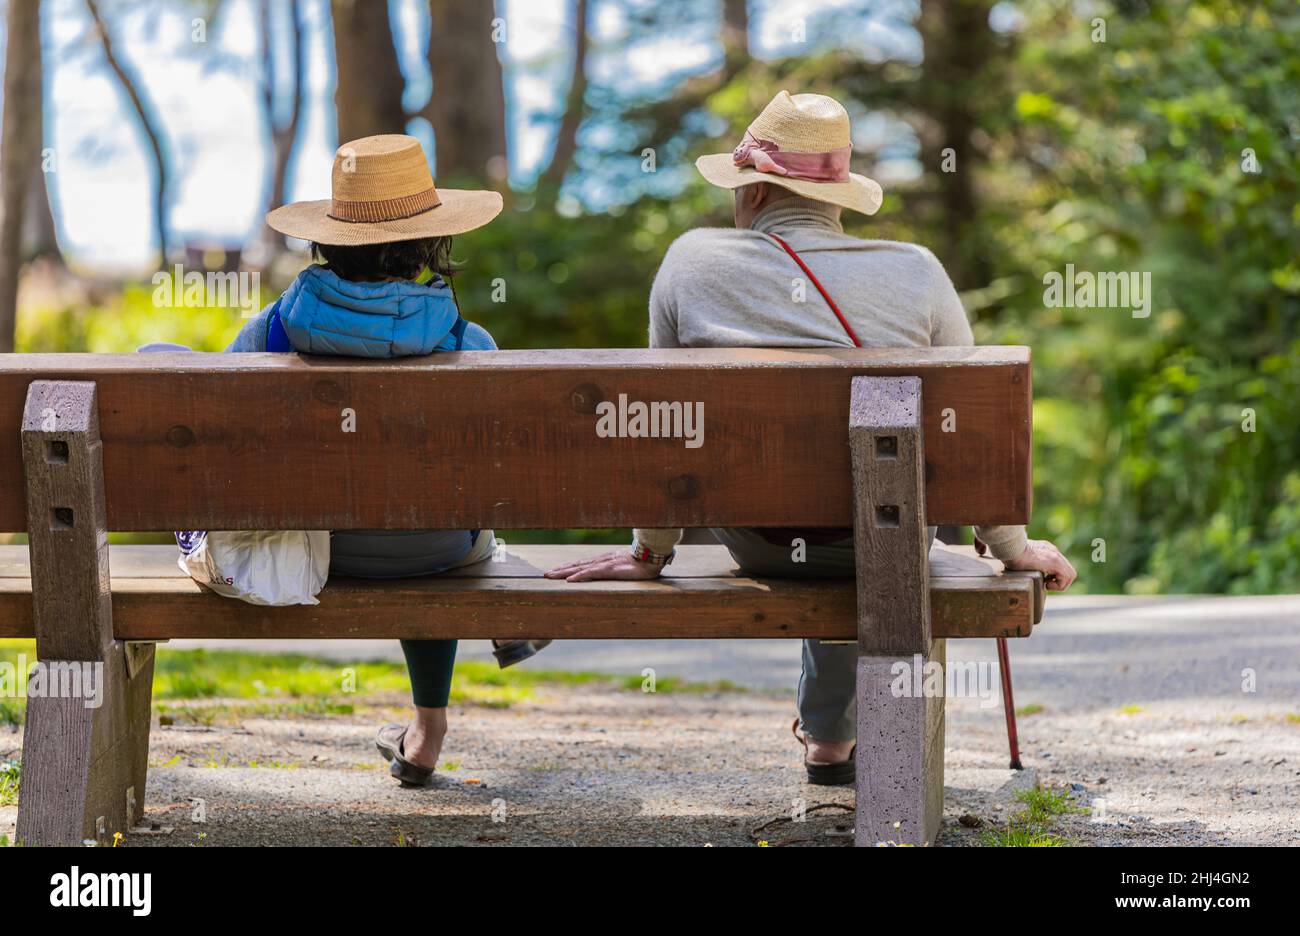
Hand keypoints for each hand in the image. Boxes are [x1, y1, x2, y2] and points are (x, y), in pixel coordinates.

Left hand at [544, 550, 662, 581]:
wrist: (649, 557)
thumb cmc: (639, 563)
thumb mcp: (623, 567)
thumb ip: (614, 570)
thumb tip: (609, 574)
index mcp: (602, 561)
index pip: (580, 564)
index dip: (567, 567)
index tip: (555, 571)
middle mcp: (599, 561)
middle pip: (575, 565)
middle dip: (559, 570)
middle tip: (545, 575)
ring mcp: (603, 564)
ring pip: (578, 568)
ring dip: (563, 572)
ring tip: (550, 576)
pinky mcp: (608, 569)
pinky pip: (590, 573)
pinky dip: (579, 576)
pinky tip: (569, 580)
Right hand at [1000, 539, 1076, 590]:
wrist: (1011, 548)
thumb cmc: (1011, 555)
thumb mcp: (1023, 558)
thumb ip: (1030, 562)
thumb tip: (1025, 571)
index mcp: (1047, 550)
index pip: (1060, 565)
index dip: (1054, 577)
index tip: (1043, 580)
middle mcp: (1054, 552)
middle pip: (1069, 571)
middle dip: (1060, 582)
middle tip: (1047, 584)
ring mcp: (1056, 556)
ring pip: (1071, 575)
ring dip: (1060, 584)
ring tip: (1047, 585)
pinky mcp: (1056, 562)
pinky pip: (1066, 577)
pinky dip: (1058, 585)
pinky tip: (1046, 584)